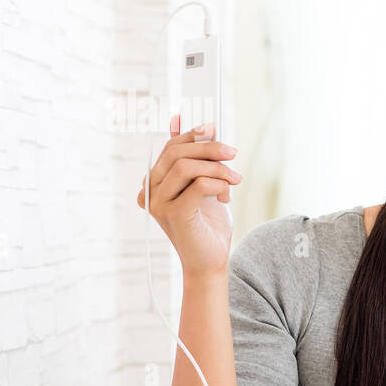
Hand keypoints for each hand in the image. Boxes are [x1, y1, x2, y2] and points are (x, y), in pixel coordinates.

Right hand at [136, 114, 241, 279]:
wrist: (210, 260)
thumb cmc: (208, 224)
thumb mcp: (204, 186)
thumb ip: (197, 160)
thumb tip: (196, 125)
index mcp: (154, 181)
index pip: (170, 148)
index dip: (192, 134)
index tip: (213, 128)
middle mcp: (150, 191)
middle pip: (176, 153)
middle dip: (209, 148)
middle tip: (233, 153)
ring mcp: (159, 202)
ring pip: (187, 167)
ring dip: (218, 169)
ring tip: (235, 180)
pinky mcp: (174, 213)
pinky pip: (199, 185)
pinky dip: (219, 185)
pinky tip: (226, 196)